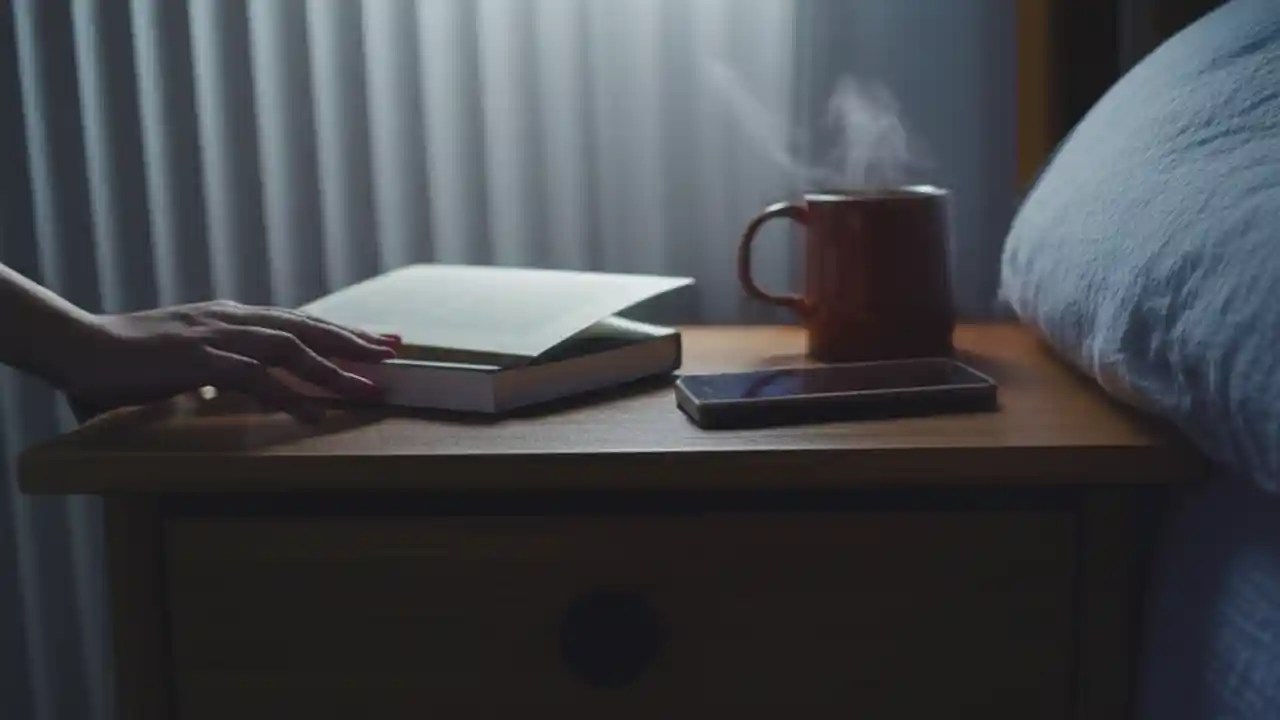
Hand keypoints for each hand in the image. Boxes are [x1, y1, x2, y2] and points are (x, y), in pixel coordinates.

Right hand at [58, 300, 398, 421]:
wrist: (79, 347)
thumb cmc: (130, 358)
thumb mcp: (189, 358)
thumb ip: (221, 366)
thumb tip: (245, 385)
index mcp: (232, 317)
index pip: (298, 321)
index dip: (341, 331)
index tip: (378, 340)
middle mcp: (232, 320)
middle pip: (307, 328)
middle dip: (354, 340)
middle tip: (395, 350)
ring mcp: (217, 337)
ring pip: (291, 349)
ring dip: (334, 369)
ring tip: (369, 387)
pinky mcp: (198, 360)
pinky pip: (255, 378)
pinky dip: (290, 394)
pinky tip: (316, 411)